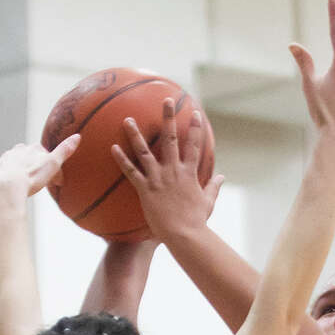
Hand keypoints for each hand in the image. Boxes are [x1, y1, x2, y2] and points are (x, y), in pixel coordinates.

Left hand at [0, 137, 79, 197]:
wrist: (10, 188)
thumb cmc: (32, 178)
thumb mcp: (53, 165)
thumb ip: (65, 151)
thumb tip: (78, 136)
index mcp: (33, 149)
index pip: (45, 156)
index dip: (52, 170)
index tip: (56, 183)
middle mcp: (19, 149)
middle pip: (29, 157)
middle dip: (34, 168)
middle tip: (39, 182)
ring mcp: (7, 158)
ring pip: (13, 159)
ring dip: (17, 166)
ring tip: (23, 179)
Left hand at [112, 102, 223, 241]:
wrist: (184, 235)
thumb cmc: (197, 221)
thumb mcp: (208, 202)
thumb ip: (214, 187)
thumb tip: (222, 177)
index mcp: (189, 173)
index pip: (194, 145)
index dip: (194, 128)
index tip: (194, 112)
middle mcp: (173, 170)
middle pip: (170, 138)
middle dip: (168, 118)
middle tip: (166, 100)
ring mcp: (158, 179)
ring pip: (144, 151)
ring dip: (135, 134)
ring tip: (127, 119)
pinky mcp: (145, 190)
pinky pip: (131, 172)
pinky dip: (121, 160)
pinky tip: (113, 147)